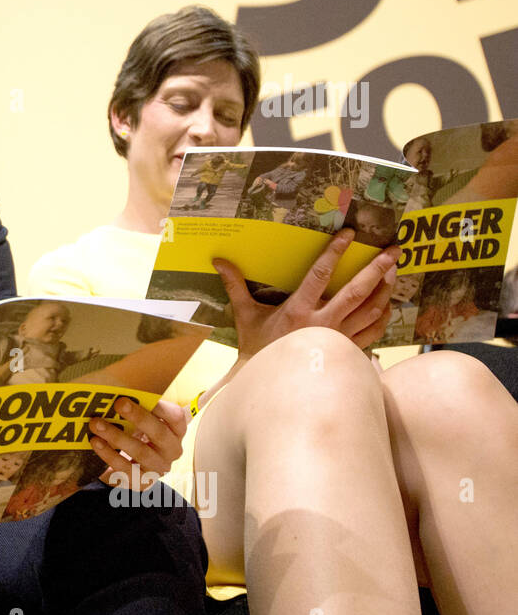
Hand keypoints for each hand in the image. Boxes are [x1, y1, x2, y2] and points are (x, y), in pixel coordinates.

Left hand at [90, 397, 186, 490]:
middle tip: (118, 403)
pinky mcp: (141, 482)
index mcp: (176, 431)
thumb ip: (135, 409)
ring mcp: (158, 468)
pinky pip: (125, 469)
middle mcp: (172, 451)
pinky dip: (108, 454)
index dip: (161, 406)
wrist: (127, 468)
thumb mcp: (140, 422)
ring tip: (96, 423)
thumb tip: (116, 391)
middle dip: (138, 417)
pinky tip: (95, 442)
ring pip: (141, 452)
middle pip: (160, 433)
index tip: (140, 394)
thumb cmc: (135, 435)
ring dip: (117, 436)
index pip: (176, 417)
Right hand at [214, 228, 397, 358]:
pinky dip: (383, 315)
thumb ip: (235, 286)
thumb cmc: (257, 346)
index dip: (335, 253)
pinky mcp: (347, 350)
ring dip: (385, 289)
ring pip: (371, 311)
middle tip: (393, 250)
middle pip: (356, 292)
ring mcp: (338, 338)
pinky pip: (373, 331)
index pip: (320, 275)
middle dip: (377, 269)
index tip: (349, 234)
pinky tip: (387, 302)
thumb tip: (219, 261)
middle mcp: (322, 324)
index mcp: (298, 311)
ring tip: (394, 270)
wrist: (269, 381)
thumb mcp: (245, 314)